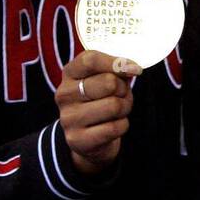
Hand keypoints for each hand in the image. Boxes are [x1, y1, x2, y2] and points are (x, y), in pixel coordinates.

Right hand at [55, 50, 141, 174]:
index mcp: (69, 73)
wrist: (87, 138)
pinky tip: (113, 125)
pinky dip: (122, 125)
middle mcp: (64, 94)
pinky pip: (114, 127)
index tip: (135, 69)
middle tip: (121, 95)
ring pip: (114, 106)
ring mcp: (68, 118)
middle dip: (124, 90)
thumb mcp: (103, 79)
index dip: (117, 62)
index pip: (90, 60)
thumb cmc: (100, 101)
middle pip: (108, 82)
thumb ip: (115, 69)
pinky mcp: (77, 139)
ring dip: (125, 108)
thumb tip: (132, 68)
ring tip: (118, 111)